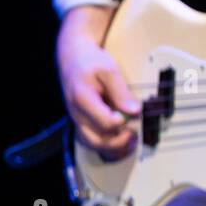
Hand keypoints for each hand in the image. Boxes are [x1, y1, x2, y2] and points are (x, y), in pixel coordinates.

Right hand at [60, 39, 139, 158]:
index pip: (104, 121)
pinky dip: (107, 146)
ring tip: (131, 142)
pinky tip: (121, 141)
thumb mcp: (109, 69)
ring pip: (93, 144)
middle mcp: (77, 113)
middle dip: (118, 142)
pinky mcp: (80, 121)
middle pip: (96, 139)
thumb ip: (121, 91)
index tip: (133, 113)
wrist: (72, 57)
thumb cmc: (90, 61)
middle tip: (134, 135)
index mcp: (82, 99)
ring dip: (113, 148)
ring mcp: (77, 119)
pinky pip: (91, 140)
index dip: (122, 122)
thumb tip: (134, 111)